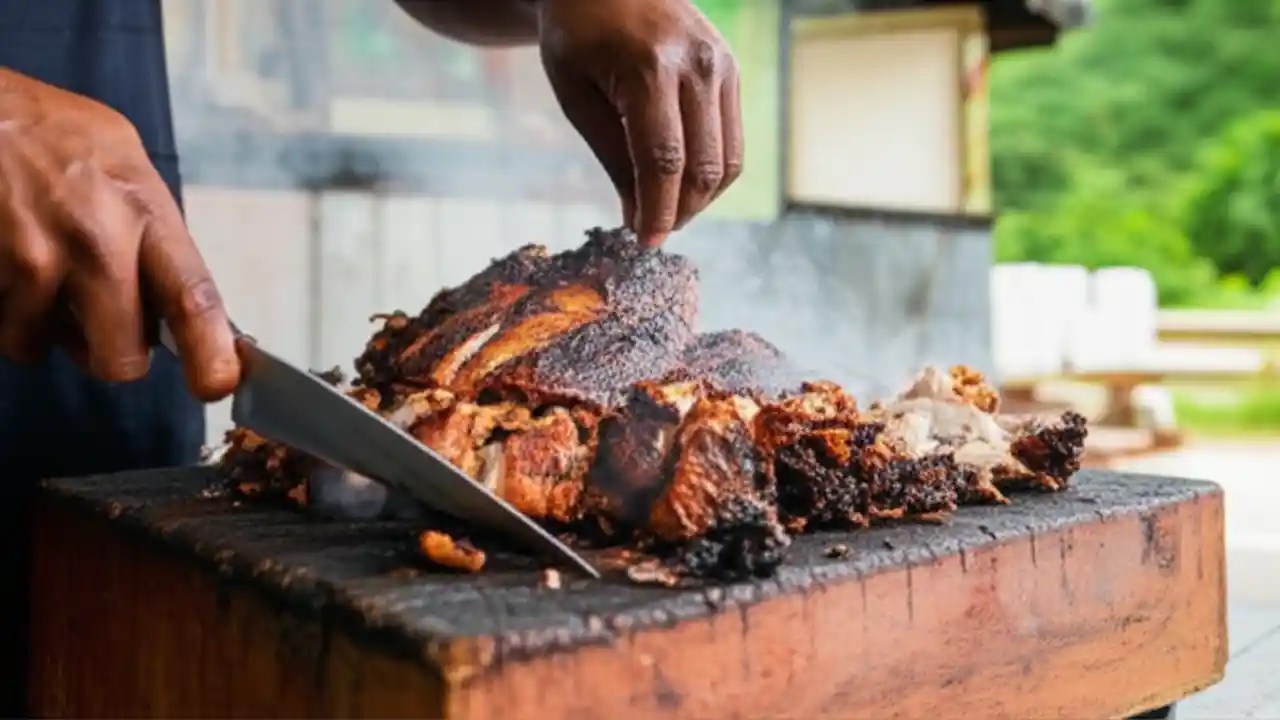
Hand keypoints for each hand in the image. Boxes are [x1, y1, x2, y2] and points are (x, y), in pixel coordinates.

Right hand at [0, 68, 237, 400]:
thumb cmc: (45, 132)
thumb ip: (153, 234)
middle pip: (119, 357)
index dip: (212, 352)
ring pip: (44, 347)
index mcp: (141, 208)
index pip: (192, 295)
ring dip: (40, 324)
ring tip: (34, 264)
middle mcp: (93, 240)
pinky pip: (3, 328)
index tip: (218, 386)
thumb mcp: (121, 160)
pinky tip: (4, 259)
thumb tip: (186, 310)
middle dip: (109, 353)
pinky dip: (5, 308)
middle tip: (97, 322)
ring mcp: (32, 260)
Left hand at [538, 0, 742, 245]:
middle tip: (653, 231)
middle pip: (703, 166)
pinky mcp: (732, 69)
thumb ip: (612, 157)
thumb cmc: (579, 37)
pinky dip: (712, 172)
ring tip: (668, 210)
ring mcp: (722, 65)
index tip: (645, 243)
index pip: (664, 161)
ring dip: (701, 199)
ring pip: (728, 160)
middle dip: (681, 211)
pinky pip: (733, 139)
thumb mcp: (577, 97)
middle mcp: (697, 65)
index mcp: (649, 69)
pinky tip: (682, 182)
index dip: (657, 211)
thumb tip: (636, 217)